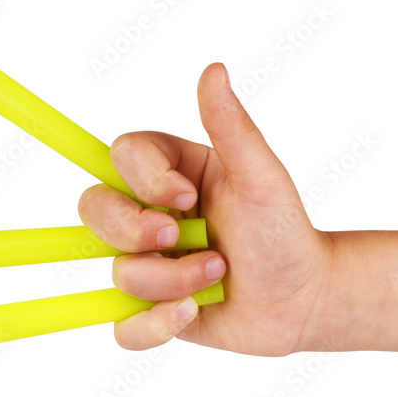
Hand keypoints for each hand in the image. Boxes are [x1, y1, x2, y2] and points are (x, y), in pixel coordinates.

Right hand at [78, 63, 332, 355]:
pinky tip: (192, 313)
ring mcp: (147, 263)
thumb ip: (232, 127)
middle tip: (183, 237)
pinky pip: (121, 326)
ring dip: (171, 280)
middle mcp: (150, 214)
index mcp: (171, 173)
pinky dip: (153, 325)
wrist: (303, 300)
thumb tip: (214, 70)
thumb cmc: (285, 233)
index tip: (186, 197)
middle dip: (137, 232)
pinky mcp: (150, 309)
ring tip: (216, 275)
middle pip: (94, 210)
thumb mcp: (262, 178)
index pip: (120, 157)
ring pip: (118, 272)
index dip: (143, 180)